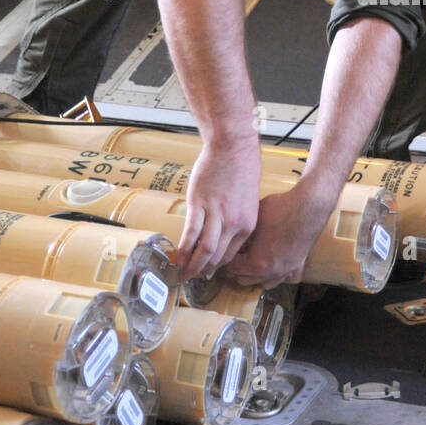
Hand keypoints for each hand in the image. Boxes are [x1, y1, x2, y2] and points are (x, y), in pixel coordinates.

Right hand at [176, 138, 260, 280]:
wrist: (233, 147)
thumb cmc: (242, 168)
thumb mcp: (249, 200)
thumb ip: (239, 218)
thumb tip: (225, 234)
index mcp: (248, 223)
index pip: (232, 255)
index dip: (217, 267)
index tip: (207, 271)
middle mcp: (234, 222)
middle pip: (218, 256)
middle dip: (203, 270)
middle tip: (191, 278)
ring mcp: (217, 214)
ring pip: (205, 249)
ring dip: (192, 265)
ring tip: (182, 274)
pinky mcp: (200, 204)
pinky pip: (191, 232)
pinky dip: (183, 248)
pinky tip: (177, 257)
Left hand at [223, 180, 335, 289]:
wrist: (309, 205)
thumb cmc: (279, 209)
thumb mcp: (252, 221)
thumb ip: (241, 236)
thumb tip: (231, 239)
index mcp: (257, 263)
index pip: (233, 268)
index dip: (225, 259)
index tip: (223, 252)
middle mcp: (272, 272)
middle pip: (246, 279)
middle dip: (237, 269)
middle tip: (233, 256)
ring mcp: (287, 269)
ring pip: (265, 283)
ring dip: (255, 276)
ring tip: (250, 264)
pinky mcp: (299, 264)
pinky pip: (287, 279)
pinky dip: (278, 277)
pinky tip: (275, 267)